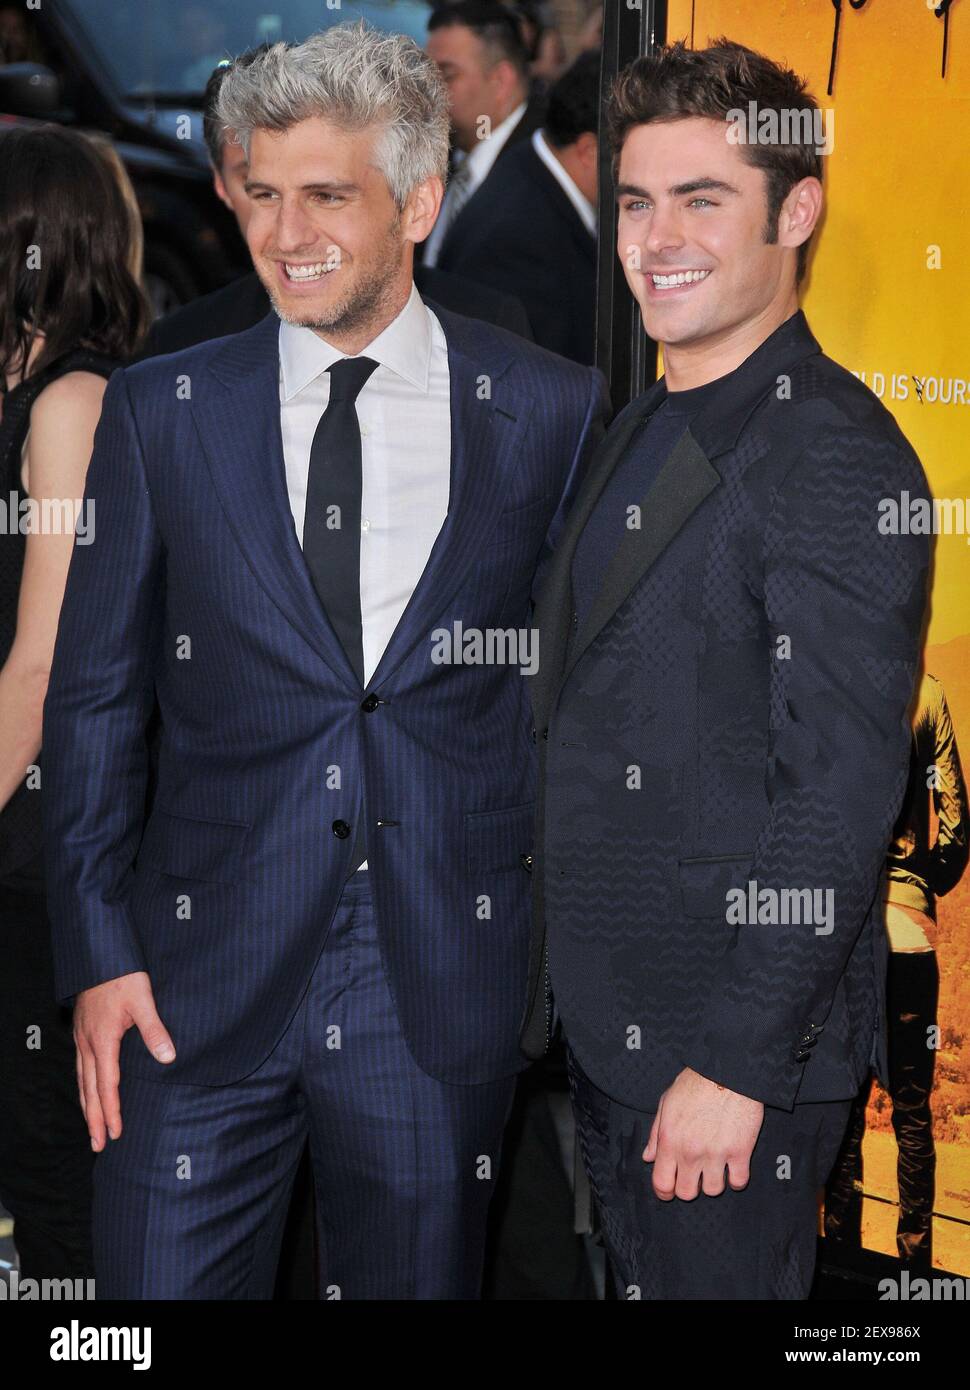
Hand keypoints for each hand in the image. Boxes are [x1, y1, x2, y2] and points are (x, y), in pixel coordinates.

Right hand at [73, 971, 175, 1150]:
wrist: (100, 956)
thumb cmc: (123, 976)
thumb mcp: (143, 1000)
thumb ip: (154, 1030)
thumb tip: (168, 1058)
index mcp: (103, 1041)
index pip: (107, 1086)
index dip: (111, 1112)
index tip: (114, 1134)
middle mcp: (88, 1044)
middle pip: (89, 1090)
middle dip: (94, 1119)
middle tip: (97, 1145)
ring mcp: (82, 1038)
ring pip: (82, 1080)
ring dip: (87, 1107)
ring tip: (90, 1128)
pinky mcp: (82, 1032)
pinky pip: (81, 1067)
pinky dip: (84, 1087)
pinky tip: (88, 1092)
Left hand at [642, 1067, 763, 1199]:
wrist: (728, 1071)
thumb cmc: (696, 1083)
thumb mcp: (667, 1102)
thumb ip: (656, 1133)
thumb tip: (649, 1156)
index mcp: (670, 1140)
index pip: (662, 1183)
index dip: (664, 1192)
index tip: (669, 1191)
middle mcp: (691, 1151)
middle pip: (687, 1193)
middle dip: (688, 1189)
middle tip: (693, 1178)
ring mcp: (716, 1154)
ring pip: (713, 1190)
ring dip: (713, 1183)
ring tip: (714, 1168)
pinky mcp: (740, 1152)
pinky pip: (738, 1182)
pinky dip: (736, 1179)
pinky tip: (733, 1167)